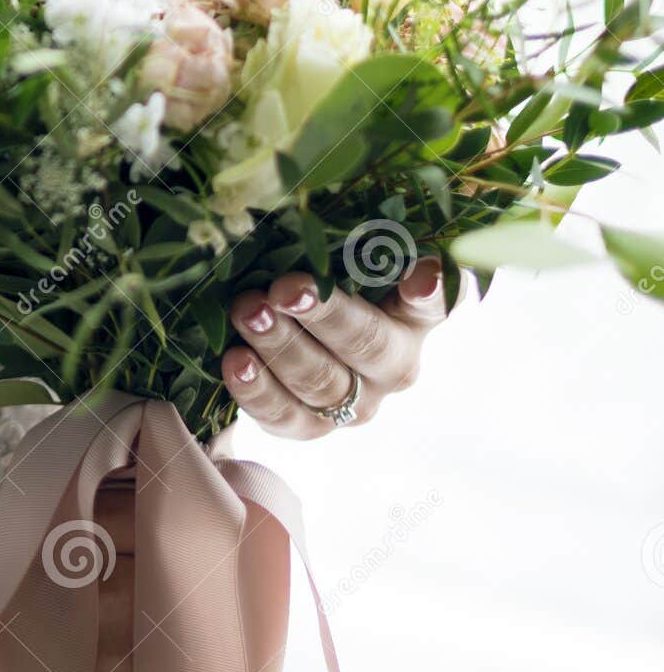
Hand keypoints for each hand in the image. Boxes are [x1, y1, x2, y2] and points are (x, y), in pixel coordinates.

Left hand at [221, 254, 449, 438]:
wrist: (284, 330)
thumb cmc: (323, 280)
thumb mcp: (348, 255)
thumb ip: (371, 246)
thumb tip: (408, 265)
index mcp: (413, 318)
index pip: (434, 303)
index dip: (427, 291)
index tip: (415, 281)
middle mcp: (393, 367)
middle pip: (366, 345)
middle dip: (324, 315)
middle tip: (283, 289)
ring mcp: (353, 404)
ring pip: (322, 383)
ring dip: (280, 346)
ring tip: (249, 313)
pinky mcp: (309, 426)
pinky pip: (284, 416)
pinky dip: (256, 389)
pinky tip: (236, 360)